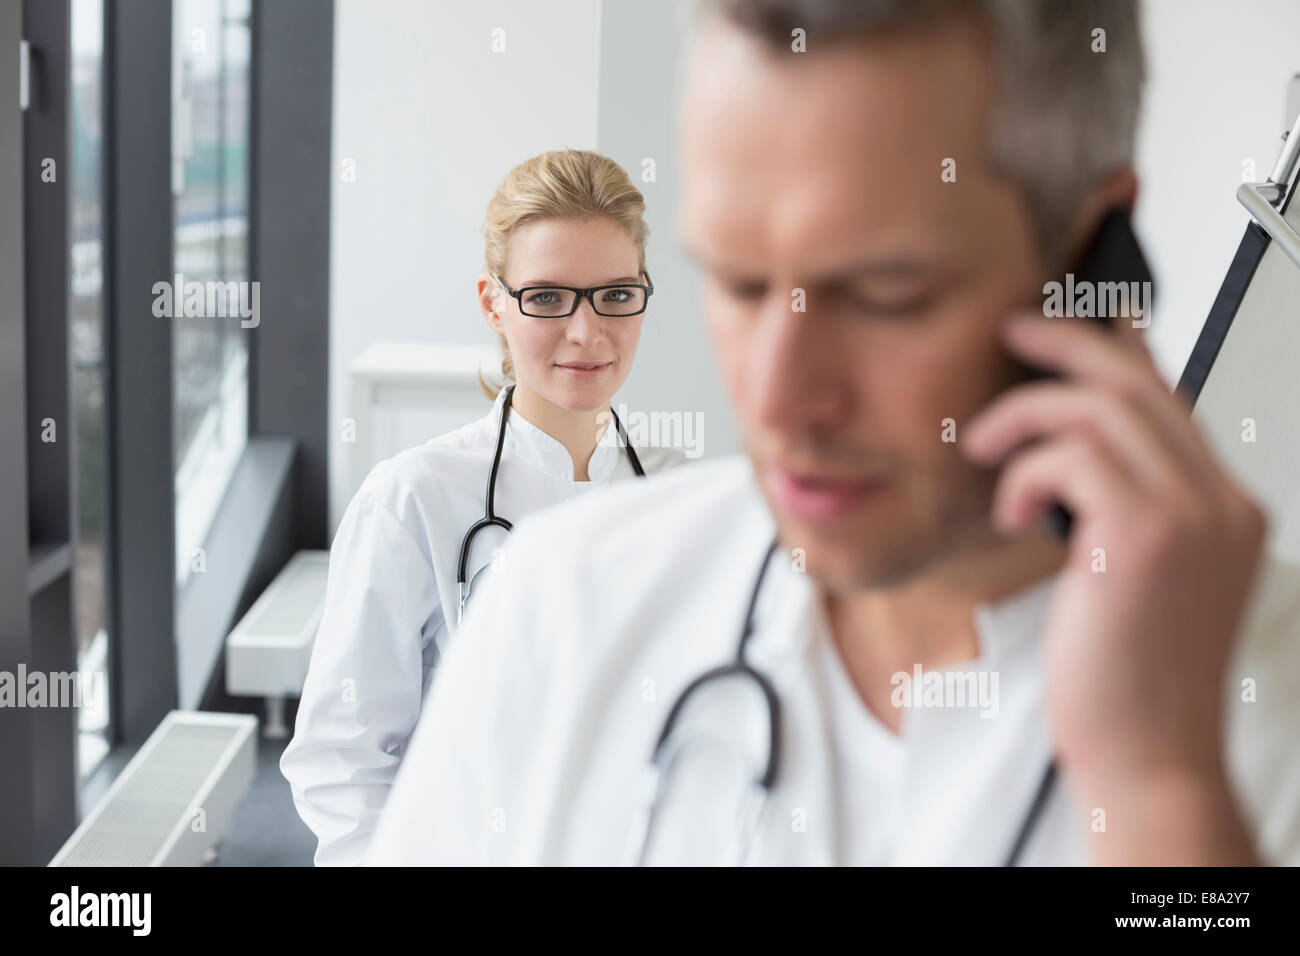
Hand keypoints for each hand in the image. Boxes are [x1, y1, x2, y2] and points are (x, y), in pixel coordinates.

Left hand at [960, 312, 1266, 861]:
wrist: (1147, 755)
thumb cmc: (1128, 678)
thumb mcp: (1133, 579)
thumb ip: (1119, 510)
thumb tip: (1064, 457)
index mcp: (1225, 510)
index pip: (1169, 398)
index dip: (1110, 352)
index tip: (1054, 337)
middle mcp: (1222, 502)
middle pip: (1139, 379)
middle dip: (1065, 344)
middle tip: (1011, 332)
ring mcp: (1192, 515)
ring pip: (1097, 407)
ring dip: (1023, 417)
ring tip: (984, 452)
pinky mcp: (1144, 535)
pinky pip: (1068, 456)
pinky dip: (1022, 475)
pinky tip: (1009, 520)